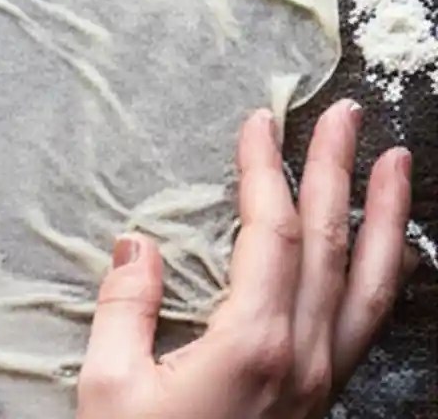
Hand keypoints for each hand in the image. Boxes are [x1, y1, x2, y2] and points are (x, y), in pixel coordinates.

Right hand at [77, 100, 416, 418]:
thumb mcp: (109, 390)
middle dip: (339, 172)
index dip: (265, 171)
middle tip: (349, 116)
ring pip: (370, 284)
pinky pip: (371, 324)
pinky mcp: (323, 397)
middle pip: (331, 245)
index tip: (256, 123)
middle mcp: (303, 355)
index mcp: (252, 343)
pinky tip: (394, 255)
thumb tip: (138, 246)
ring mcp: (323, 379)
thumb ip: (124, 310)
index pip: (270, 233)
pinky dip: (388, 277)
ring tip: (398, 164)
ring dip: (385, 217)